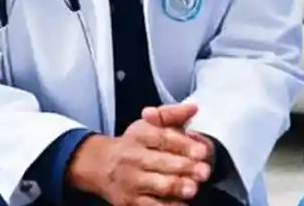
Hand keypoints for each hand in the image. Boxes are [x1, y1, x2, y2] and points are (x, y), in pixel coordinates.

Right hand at [67, 106, 210, 205]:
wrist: (99, 165)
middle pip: (162, 162)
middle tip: (205, 171)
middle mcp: (133, 158)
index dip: (185, 145)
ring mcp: (131, 182)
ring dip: (177, 187)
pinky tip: (183, 204)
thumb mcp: (147, 125)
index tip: (202, 151)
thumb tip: (193, 108)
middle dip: (185, 167)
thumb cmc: (131, 145)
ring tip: (193, 188)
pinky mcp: (130, 202)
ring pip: (158, 185)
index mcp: (140, 135)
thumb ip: (171, 115)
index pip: (164, 138)